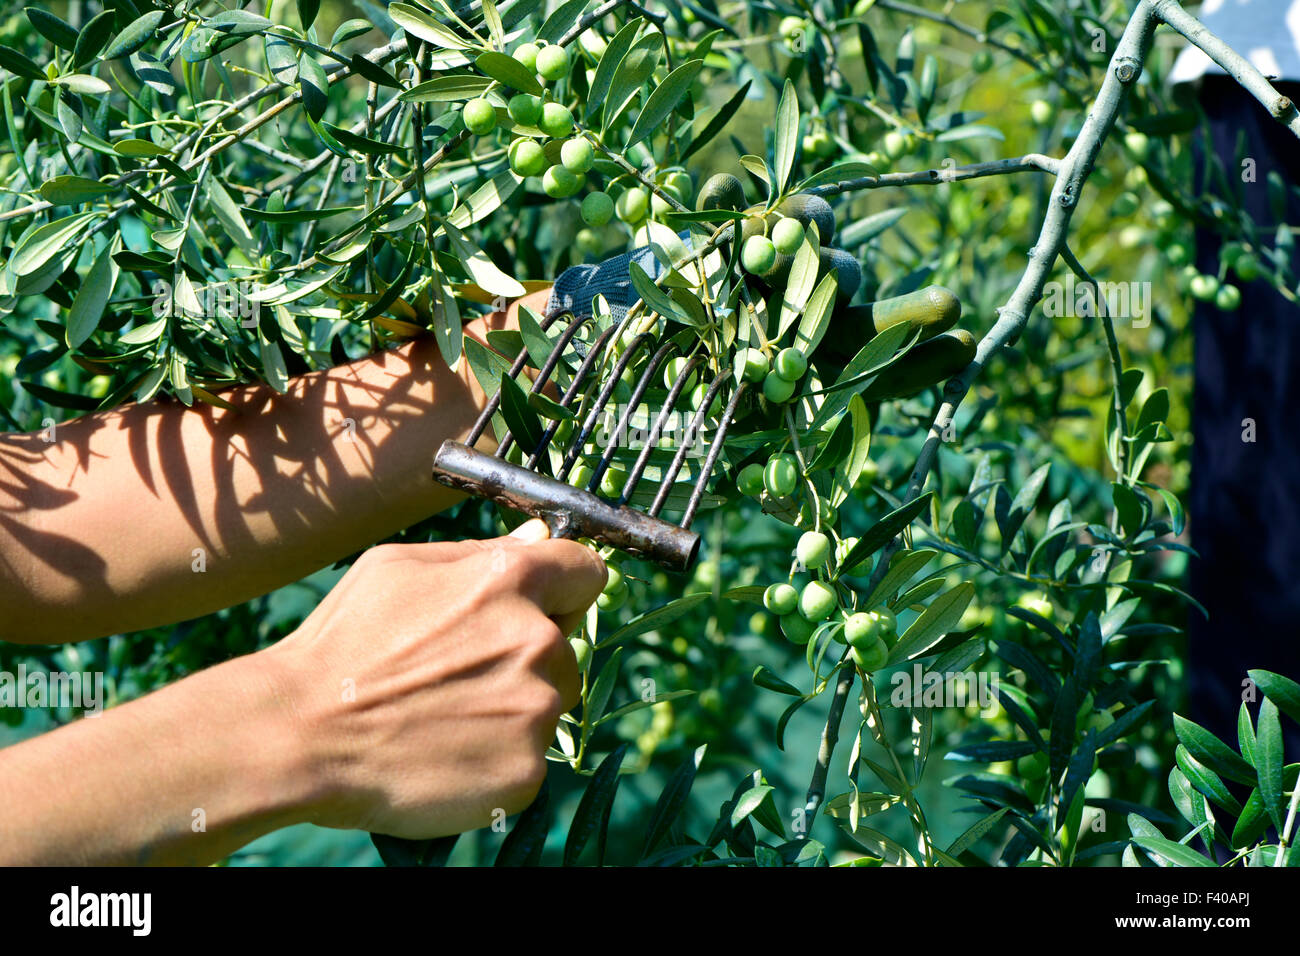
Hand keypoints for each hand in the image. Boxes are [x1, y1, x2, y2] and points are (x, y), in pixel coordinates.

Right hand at [261, 519, 605, 838]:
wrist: (301, 735)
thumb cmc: (343, 644)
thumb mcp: (401, 569)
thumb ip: (484, 552)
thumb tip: (540, 537)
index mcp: (511, 581)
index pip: (585, 572)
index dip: (564, 589)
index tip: (546, 607)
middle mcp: (537, 641)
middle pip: (565, 648)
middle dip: (527, 658)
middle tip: (459, 676)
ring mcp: (536, 710)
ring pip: (548, 705)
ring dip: (513, 710)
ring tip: (444, 717)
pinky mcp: (526, 771)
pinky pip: (528, 759)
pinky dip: (497, 761)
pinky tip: (447, 754)